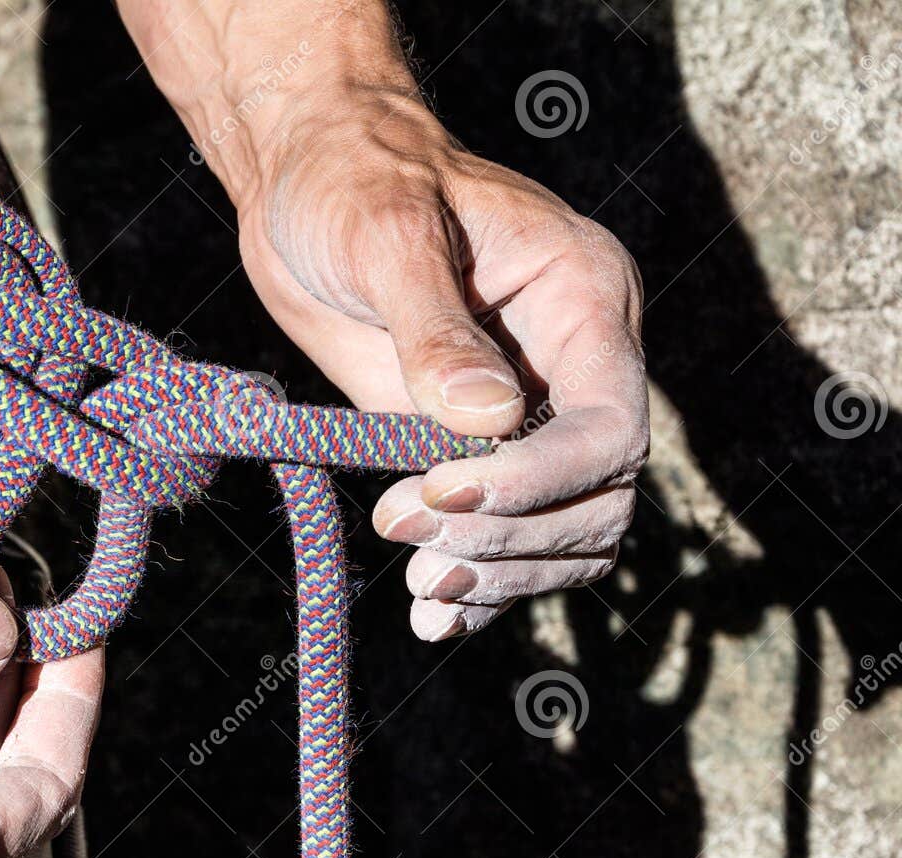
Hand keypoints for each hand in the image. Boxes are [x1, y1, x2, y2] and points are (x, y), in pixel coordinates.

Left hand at [114, 0, 649, 641]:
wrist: (305, 187)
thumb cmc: (352, 183)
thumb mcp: (389, 236)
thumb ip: (437, 331)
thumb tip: (489, 423)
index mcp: (584, 298)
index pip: (608, 424)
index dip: (539, 479)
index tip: (442, 493)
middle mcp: (575, 364)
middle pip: (598, 495)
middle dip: (515, 537)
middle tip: (417, 550)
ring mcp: (529, 413)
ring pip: (566, 533)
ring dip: (502, 575)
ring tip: (423, 588)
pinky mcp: (473, 448)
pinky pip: (509, 537)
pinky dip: (481, 585)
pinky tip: (435, 619)